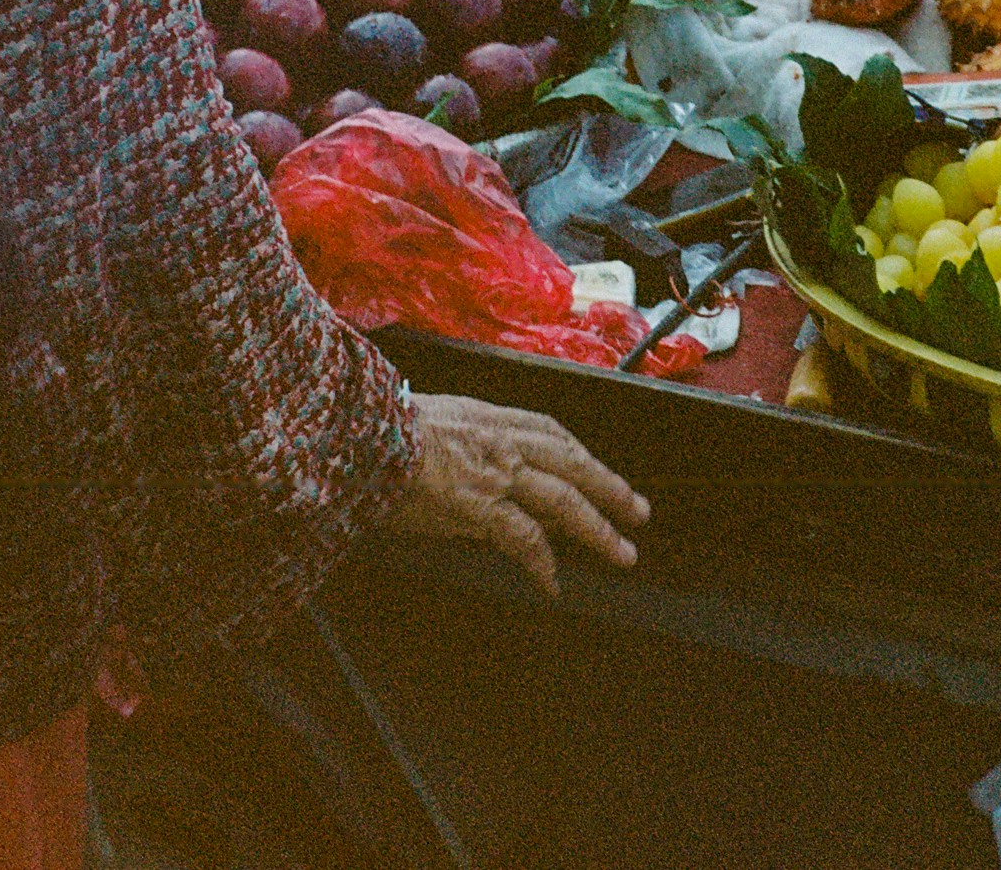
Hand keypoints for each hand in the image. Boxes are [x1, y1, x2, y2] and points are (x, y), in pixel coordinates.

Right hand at [383, 394, 649, 594]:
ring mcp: (494, 472)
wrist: (361, 435)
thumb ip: (466, 451)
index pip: (549, 431)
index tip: (598, 471)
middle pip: (571, 462)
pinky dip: (542, 562)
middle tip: (639, 511)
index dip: (580, 453)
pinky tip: (553, 584)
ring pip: (563, 499)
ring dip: (598, 527)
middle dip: (610, 487)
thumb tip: (483, 489)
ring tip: (623, 552)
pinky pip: (523, 538)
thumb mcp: (434, 425)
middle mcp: (501, 440)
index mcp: (489, 417)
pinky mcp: (480, 504)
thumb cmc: (382, 433)